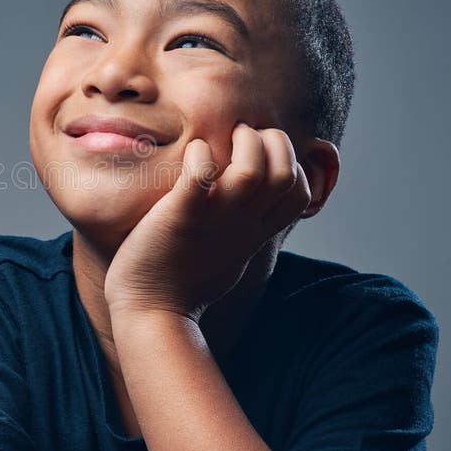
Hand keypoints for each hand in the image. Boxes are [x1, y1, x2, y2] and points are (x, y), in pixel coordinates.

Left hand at [103, 123, 311, 322]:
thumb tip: (252, 203)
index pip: (299, 192)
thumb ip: (247, 226)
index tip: (262, 156)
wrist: (151, 313)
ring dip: (243, 143)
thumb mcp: (231, 251)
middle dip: (273, 142)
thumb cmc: (186, 280)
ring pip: (253, 170)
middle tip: (242, 137)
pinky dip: (199, 156)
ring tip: (222, 138)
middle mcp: (242, 224)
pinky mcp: (181, 217)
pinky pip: (200, 176)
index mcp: (255, 232)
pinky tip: (191, 154)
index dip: (291, 164)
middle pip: (286, 174)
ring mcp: (214, 220)